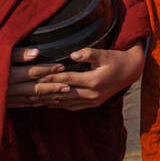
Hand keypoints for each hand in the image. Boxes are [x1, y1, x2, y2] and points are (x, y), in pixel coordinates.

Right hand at [6, 47, 69, 107]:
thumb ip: (17, 54)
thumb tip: (37, 52)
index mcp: (8, 74)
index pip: (32, 72)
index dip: (47, 69)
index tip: (62, 66)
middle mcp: (8, 88)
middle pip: (34, 88)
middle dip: (52, 87)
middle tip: (68, 86)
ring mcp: (6, 98)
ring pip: (31, 99)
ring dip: (47, 98)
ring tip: (62, 96)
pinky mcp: (3, 103)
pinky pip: (22, 104)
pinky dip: (35, 103)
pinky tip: (46, 103)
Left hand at [31, 43, 145, 109]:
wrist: (132, 71)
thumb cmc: (117, 59)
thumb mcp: (105, 53)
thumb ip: (89, 54)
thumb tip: (73, 54)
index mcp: (93, 81)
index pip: (67, 79)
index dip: (52, 77)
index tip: (37, 76)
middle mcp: (92, 94)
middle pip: (63, 94)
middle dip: (46, 92)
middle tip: (28, 92)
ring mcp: (93, 101)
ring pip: (67, 102)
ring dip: (50, 101)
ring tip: (34, 100)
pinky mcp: (94, 103)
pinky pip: (74, 106)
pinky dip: (61, 105)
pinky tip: (50, 103)